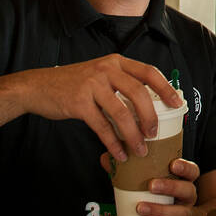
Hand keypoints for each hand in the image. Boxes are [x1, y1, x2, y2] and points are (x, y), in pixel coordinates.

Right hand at [22, 54, 182, 161]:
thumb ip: (121, 85)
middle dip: (151, 117)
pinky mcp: (79, 102)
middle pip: (139, 93)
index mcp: (116, 62)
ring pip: (122, 113)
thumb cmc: (74, 84)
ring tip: (139, 150)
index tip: (177, 104)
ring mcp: (92, 85)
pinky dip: (112, 143)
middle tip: (155, 134)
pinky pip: (102, 126)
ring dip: (133, 135)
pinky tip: (119, 153)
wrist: (38, 87)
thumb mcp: (100, 75)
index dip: (166, 88)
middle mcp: (107, 69)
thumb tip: (148, 107)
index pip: (149, 72)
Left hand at [98, 153, 200, 215]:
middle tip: (152, 185)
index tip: (173, 164)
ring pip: (178, 214)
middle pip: (188, 191)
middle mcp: (188, 199)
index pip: (192, 172)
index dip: (185, 167)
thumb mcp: (157, 184)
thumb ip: (133, 170)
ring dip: (159, 210)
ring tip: (140, 208)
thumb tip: (107, 158)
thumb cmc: (163, 200)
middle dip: (171, 187)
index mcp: (184, 182)